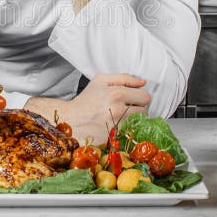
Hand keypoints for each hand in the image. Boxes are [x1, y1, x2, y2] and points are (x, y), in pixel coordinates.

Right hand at [25, 73, 149, 143]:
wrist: (71, 120)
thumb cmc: (86, 100)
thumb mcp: (101, 81)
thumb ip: (124, 78)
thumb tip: (143, 82)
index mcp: (116, 93)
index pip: (145, 96)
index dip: (139, 97)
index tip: (131, 99)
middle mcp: (118, 110)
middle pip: (145, 110)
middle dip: (138, 108)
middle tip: (125, 108)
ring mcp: (117, 126)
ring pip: (140, 123)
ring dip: (133, 120)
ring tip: (119, 117)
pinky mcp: (115, 139)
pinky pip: (132, 133)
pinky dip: (127, 130)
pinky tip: (117, 127)